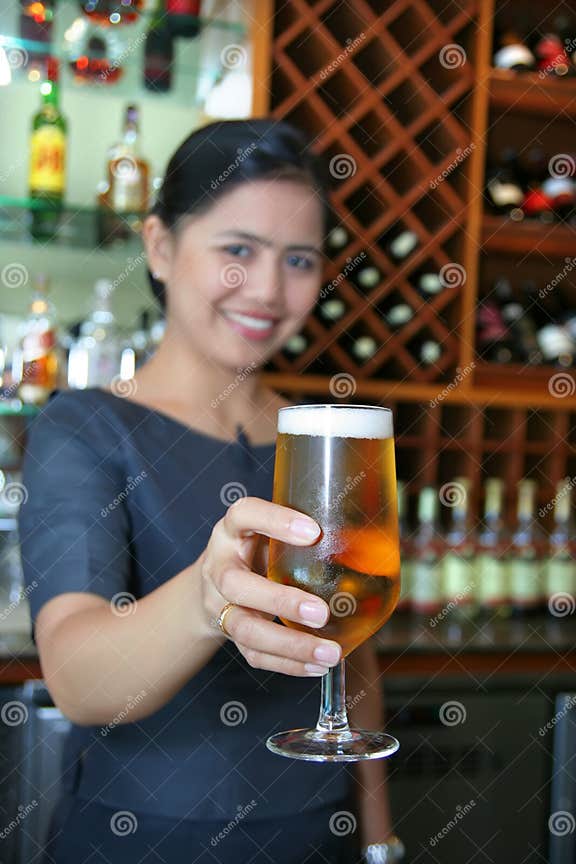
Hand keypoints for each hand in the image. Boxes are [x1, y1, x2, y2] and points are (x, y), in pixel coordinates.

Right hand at [199, 496, 341, 676]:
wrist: (213, 582)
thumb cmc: (255, 548)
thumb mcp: (269, 530)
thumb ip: (302, 531)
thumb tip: (366, 531)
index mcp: (231, 531)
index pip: (244, 515)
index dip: (274, 522)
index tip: (313, 532)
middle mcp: (220, 566)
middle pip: (236, 584)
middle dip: (279, 601)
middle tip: (322, 612)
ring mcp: (219, 604)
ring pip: (245, 628)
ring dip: (289, 644)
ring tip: (329, 652)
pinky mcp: (229, 633)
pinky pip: (254, 654)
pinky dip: (288, 664)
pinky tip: (317, 666)